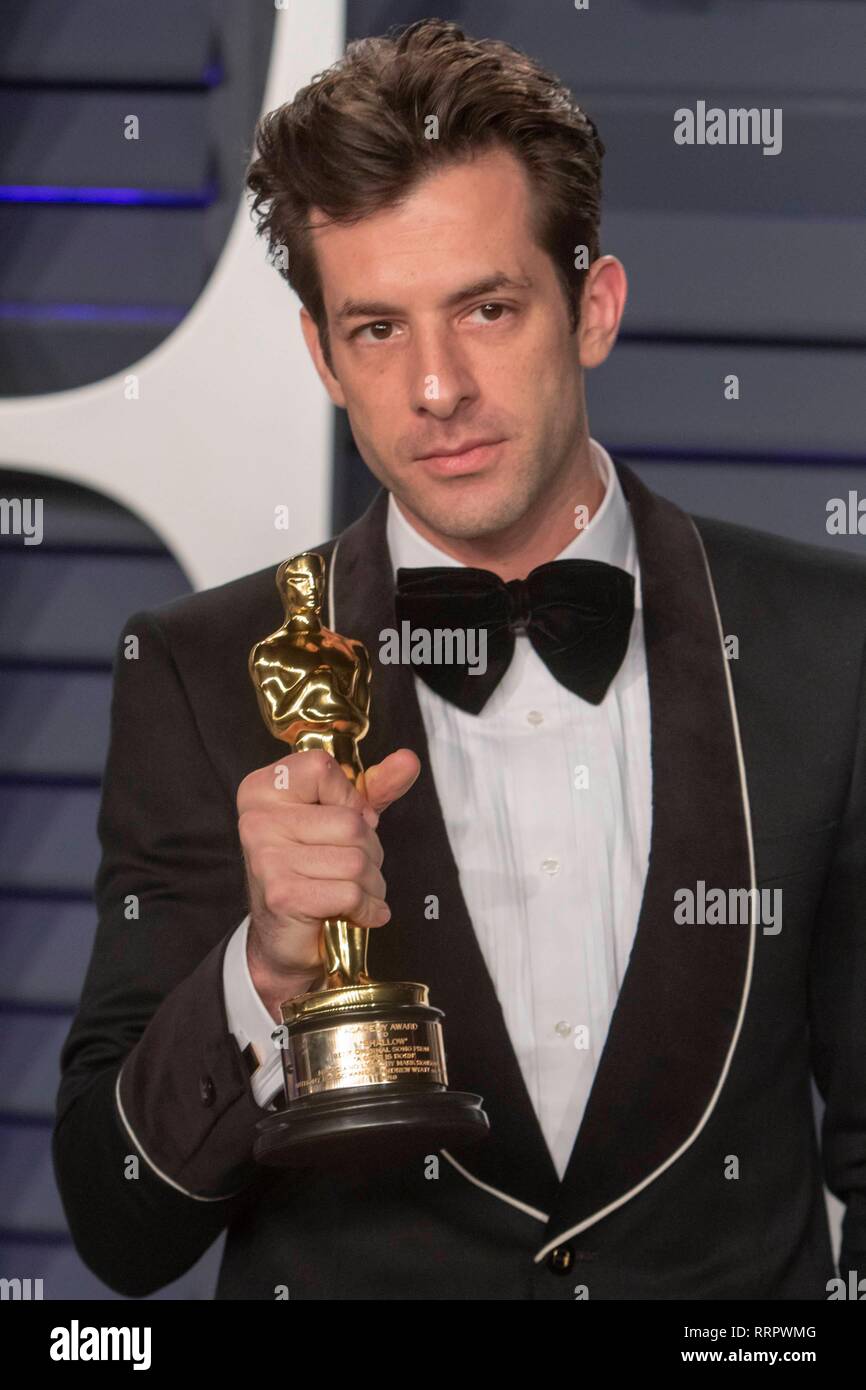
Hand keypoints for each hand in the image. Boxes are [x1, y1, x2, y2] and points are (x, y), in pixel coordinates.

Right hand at [237, 747, 420, 1017]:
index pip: (324, 767)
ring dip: (370, 883)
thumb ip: (374, 786)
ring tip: (351, 890)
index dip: (350, 799)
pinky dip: (365, 907)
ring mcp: (266, 857)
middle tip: (348, 867)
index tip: (343, 820)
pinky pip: (350, 892)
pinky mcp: (282, 894)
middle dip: (369, 850)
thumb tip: (408, 760)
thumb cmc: (313, 869)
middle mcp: (257, 819)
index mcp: (264, 788)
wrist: (284, 937)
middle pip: (351, 822)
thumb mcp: (342, 817)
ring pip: (357, 859)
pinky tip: (354, 912)